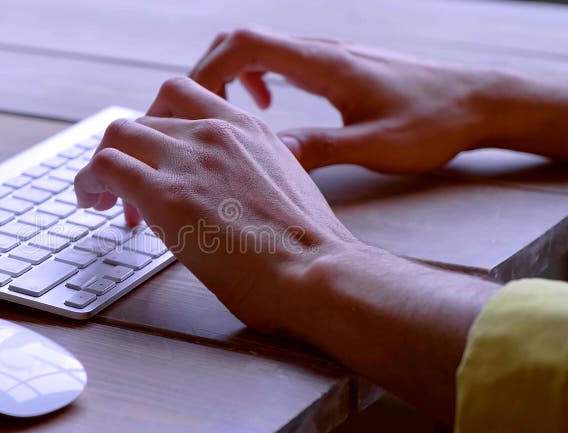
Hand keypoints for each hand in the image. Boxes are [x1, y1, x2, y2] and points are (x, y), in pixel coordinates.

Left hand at [74, 77, 355, 332]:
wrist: (319, 272)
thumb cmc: (309, 249)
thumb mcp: (283, 186)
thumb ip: (248, 174)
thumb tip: (222, 191)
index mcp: (247, 128)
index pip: (184, 97)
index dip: (158, 125)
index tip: (152, 157)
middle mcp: (215, 132)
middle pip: (145, 116)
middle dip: (128, 148)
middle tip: (123, 185)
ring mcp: (189, 159)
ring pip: (118, 133)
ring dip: (103, 163)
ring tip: (101, 197)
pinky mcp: (165, 195)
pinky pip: (105, 167)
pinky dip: (88, 181)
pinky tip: (91, 202)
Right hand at [190, 28, 499, 173]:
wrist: (476, 101)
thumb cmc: (433, 121)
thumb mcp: (375, 145)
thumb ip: (320, 148)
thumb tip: (267, 154)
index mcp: (323, 64)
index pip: (244, 45)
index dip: (208, 71)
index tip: (194, 106)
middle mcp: (319, 51)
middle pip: (240, 42)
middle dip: (207, 74)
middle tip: (197, 115)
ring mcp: (325, 56)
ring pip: (257, 50)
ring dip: (229, 78)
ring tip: (225, 116)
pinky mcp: (332, 66)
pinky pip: (278, 61)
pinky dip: (254, 80)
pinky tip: (264, 109)